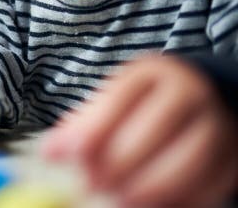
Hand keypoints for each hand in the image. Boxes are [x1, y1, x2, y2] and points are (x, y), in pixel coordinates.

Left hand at [43, 55, 237, 206]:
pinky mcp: (234, 154)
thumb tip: (50, 153)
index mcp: (151, 73)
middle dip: (120, 161)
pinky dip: (184, 199)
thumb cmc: (140, 107)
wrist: (197, 103)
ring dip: (153, 185)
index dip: (93, 128)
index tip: (67, 155)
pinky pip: (215, 182)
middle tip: (93, 184)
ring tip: (121, 201)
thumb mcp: (110, 103)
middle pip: (157, 126)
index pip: (120, 97)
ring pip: (191, 156)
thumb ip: (81, 126)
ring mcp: (218, 121)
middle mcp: (190, 91)